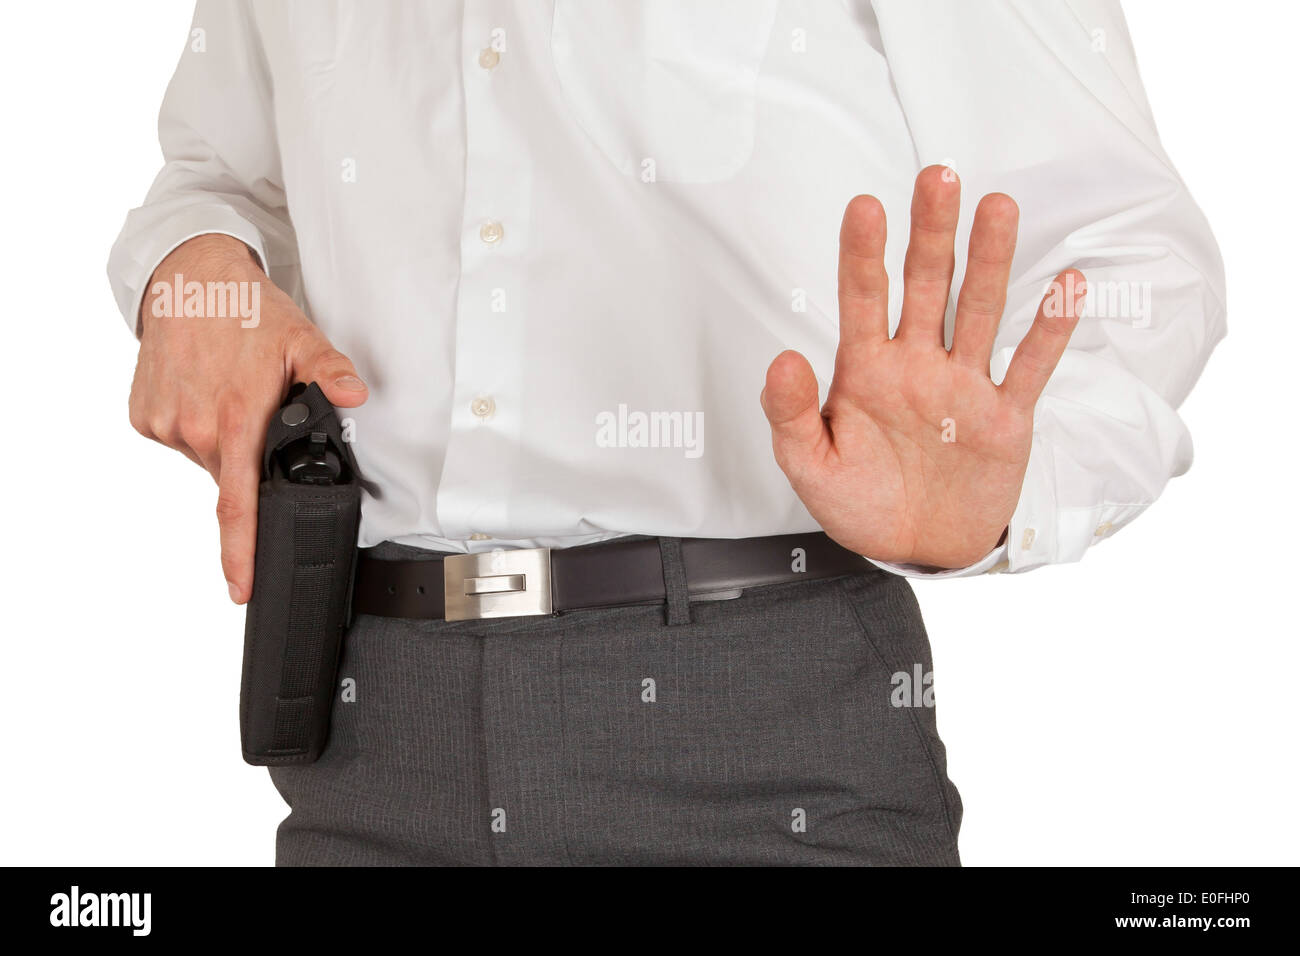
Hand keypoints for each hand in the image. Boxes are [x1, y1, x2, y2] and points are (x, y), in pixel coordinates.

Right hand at [128, 234, 367, 602]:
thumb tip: (356, 394)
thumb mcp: (301, 339)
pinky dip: (197, 425)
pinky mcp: (144, 417)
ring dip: (223, 440)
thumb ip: (330, 374)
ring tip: (231, 390)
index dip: (240, 551)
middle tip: (260, 413)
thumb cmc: (247, 311)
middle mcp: (194, 429)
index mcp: (235, 420)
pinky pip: (181, 439)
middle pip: (230, 477)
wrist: (187, 278)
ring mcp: (165, 425)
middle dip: (251, 460)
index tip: (241, 587)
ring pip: (206, 458)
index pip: (237, 505)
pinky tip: (205, 390)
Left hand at [761, 166, 1085, 568]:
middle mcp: (917, 365)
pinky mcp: (1005, 417)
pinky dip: (1050, 330)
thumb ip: (791, 416)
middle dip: (931, 234)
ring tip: (997, 208)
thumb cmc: (860, 503)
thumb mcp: (810, 467)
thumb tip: (783, 359)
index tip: (864, 207)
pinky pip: (1030, 367)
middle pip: (926, 286)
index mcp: (865, 371)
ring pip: (979, 311)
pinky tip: (1066, 285)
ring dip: (989, 261)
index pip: (862, 299)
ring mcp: (963, 386)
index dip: (863, 255)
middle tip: (937, 176)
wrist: (916, 551)